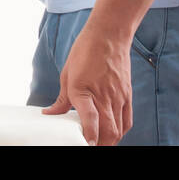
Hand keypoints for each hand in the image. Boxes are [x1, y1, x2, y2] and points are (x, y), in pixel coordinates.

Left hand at [41, 21, 132, 145]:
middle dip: (99, 143)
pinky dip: (120, 131)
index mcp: (84, 90)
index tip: (85, 143)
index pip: (90, 119)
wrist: (108, 35)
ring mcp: (118, 97)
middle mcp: (104, 96)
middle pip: (108, 131)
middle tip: (88, 144)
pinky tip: (111, 132)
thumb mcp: (67, 74)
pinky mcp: (127, 96)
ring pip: (119, 130)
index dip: (89, 135)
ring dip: (109, 140)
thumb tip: (50, 114)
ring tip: (99, 142)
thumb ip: (62, 100)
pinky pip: (127, 121)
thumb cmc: (85, 51)